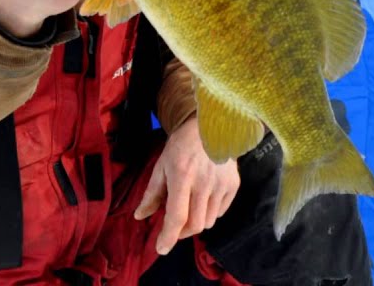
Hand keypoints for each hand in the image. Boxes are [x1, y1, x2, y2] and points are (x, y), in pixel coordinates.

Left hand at [134, 116, 240, 254]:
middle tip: (173, 227)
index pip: (177, 216)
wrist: (213, 125)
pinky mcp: (233, 185)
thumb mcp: (162, 165)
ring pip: (208, 221)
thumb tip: (140, 217)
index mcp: (182, 175)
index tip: (161, 249)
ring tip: (189, 209)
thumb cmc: (182, 145)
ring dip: (195, 223)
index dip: (168, 236)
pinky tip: (203, 200)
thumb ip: (152, 193)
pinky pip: (220, 212)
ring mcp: (221, 184)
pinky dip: (209, 213)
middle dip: (181, 232)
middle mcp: (203, 183)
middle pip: (194, 224)